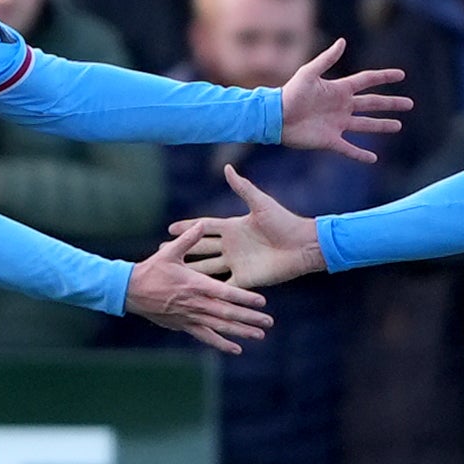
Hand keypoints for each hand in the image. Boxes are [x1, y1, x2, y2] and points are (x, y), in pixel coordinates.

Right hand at [123, 224, 273, 352]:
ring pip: (220, 327)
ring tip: (259, 336)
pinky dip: (221, 344)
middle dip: (249, 318)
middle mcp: (196, 303)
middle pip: (228, 313)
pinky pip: (205, 337)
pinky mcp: (184, 325)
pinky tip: (236, 349)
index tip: (262, 302)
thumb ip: (188, 240)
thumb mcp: (169, 252)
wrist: (129, 291)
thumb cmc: (151, 269)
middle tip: (269, 322)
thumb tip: (202, 224)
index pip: (226, 292)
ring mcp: (190, 316)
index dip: (244, 298)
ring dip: (240, 332)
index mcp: (195, 284)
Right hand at [168, 164, 322, 288]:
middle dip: (183, 250)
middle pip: (201, 248)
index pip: (204, 227)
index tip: (169, 228)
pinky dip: (212, 292)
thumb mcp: (261, 204)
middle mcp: (232, 246)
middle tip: (160, 252)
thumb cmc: (285, 222)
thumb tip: (226, 167)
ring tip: (173, 273)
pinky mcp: (245, 279)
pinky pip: (225, 287)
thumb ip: (242, 187)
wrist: (303, 246)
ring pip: (208, 268)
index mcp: (233, 227)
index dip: (188, 227)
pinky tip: (194, 296)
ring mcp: (237, 263)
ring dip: (191, 270)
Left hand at [278, 36, 409, 160]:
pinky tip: (374, 158)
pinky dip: (361, 154)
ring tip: (398, 126)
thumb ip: (326, 59)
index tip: (401, 75)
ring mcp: (338, 124)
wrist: (275, 118)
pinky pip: (350, 149)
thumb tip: (343, 41)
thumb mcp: (309, 73)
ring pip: (366, 125)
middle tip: (410, 104)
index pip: (367, 81)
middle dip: (391, 104)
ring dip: (382, 125)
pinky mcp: (330, 141)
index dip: (384, 77)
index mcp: (339, 90)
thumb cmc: (290, 93)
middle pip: (373, 104)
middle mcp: (342, 106)